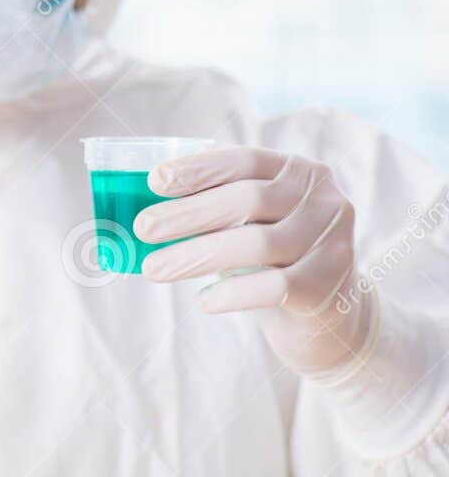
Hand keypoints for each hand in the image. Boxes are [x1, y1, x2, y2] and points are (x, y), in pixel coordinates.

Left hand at [135, 147, 370, 375]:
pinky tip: (203, 301)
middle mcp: (324, 200)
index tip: (154, 181)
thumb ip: (214, 208)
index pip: (246, 160)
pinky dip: (233, 293)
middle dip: (188, 214)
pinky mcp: (331, 286)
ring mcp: (332, 243)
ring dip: (196, 256)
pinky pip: (275, 286)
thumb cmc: (272, 260)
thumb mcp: (249, 224)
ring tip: (154, 269)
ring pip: (257, 244)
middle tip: (143, 228)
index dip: (199, 168)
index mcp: (299, 173)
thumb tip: (143, 209)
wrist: (328, 316)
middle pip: (249, 199)